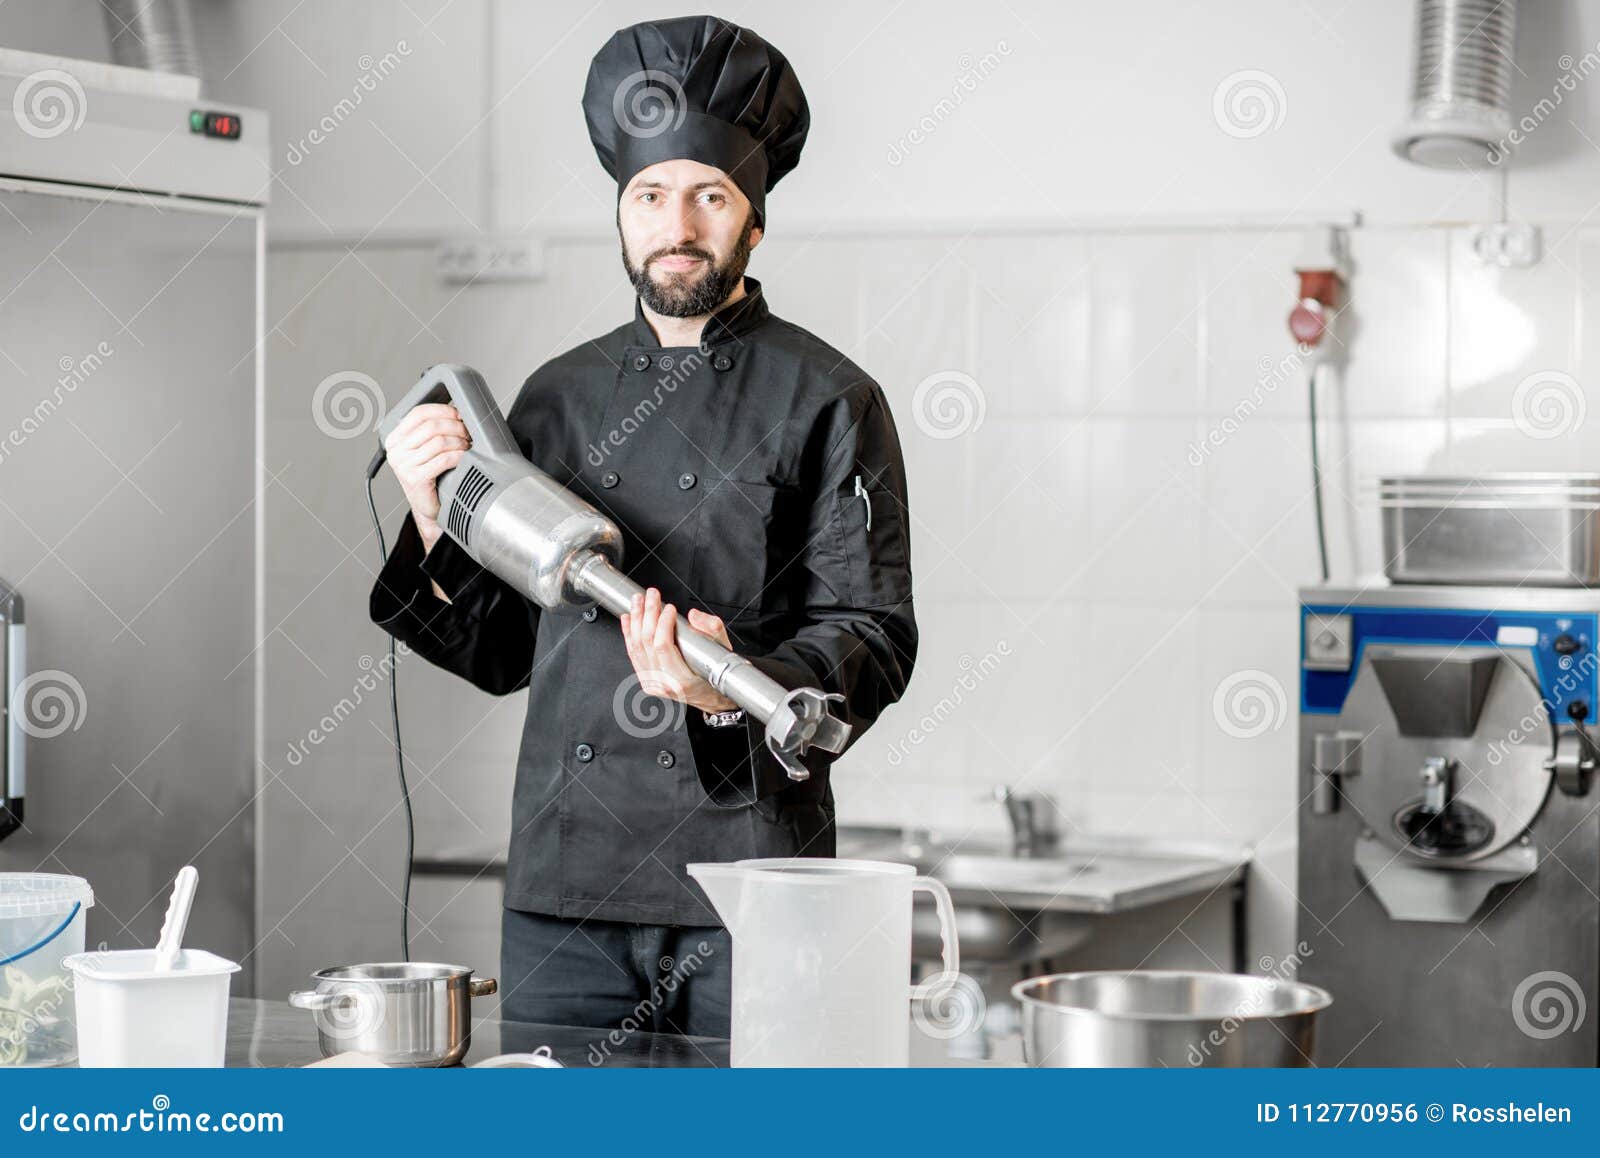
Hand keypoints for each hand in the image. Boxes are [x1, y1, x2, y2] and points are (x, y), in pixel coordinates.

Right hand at [383, 402, 470, 549]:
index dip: (442, 410)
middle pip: (431, 426)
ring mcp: (403, 465)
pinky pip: (443, 459)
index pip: (418, 413)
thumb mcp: (425, 449)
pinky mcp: (414, 478)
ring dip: (459, 442)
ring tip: (467, 447)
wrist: (428, 506)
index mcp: (395, 438)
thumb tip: (455, 411)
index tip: (458, 414)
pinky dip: (458, 456)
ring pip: (439, 441)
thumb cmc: (429, 476)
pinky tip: (464, 458)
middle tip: (468, 433)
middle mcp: (396, 450)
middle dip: (455, 427)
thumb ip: (431, 431)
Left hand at [620, 587, 739, 713]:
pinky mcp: (646, 679)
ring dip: (635, 620)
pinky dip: (628, 633)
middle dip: (648, 614)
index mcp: (682, 680)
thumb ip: (712, 628)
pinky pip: (632, 654)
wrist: (710, 694)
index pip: (663, 646)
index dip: (662, 623)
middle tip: (651, 596)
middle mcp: (664, 683)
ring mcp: (652, 683)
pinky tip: (627, 618)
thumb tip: (693, 615)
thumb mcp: (722, 648)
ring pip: (636, 646)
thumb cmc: (715, 673)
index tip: (669, 608)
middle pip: (647, 643)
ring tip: (638, 601)